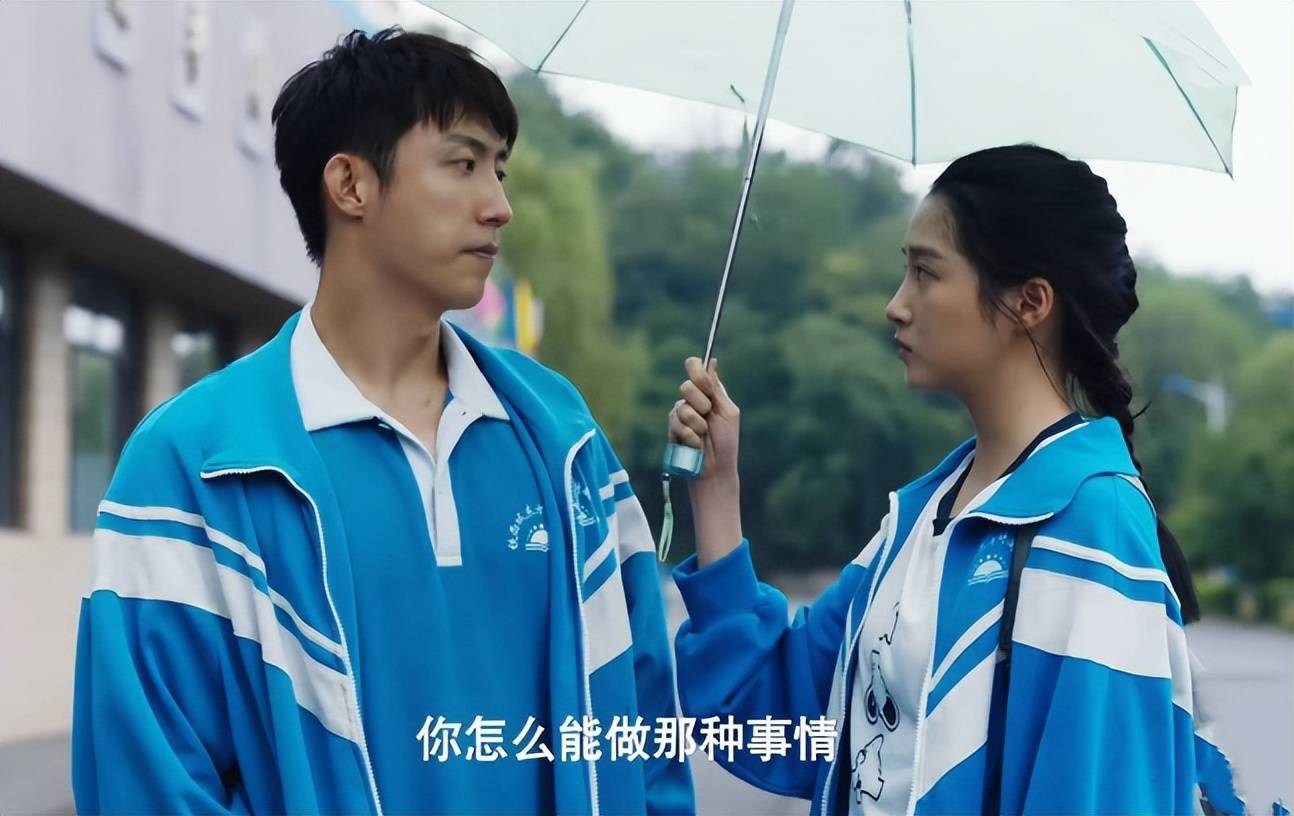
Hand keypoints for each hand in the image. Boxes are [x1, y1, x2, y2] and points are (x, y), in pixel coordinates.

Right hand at [668, 357, 740, 483]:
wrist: (715, 469)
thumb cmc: (726, 442)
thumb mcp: (727, 412)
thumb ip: (716, 389)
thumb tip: (711, 361)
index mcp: (708, 392)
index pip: (694, 367)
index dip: (697, 372)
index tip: (706, 387)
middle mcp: (692, 399)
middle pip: (686, 386)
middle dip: (701, 403)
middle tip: (709, 417)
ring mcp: (680, 414)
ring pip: (682, 407)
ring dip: (697, 424)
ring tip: (704, 435)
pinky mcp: (671, 429)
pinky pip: (676, 424)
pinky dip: (690, 436)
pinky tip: (696, 445)